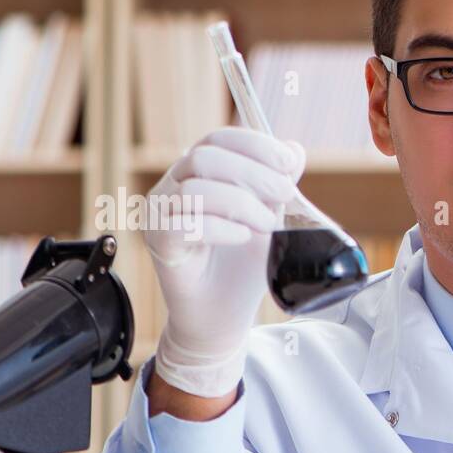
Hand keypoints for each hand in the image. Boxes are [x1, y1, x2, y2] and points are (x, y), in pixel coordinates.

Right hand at [145, 127, 304, 398]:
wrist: (224, 314)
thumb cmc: (242, 265)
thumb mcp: (270, 218)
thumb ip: (278, 184)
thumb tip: (295, 149)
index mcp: (199, 172)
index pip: (219, 139)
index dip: (255, 145)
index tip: (289, 164)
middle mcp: (173, 185)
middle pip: (205, 157)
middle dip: (253, 173)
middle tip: (286, 195)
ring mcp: (160, 213)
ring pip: (195, 188)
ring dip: (240, 204)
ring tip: (266, 226)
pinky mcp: (158, 243)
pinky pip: (182, 224)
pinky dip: (219, 227)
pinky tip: (242, 237)